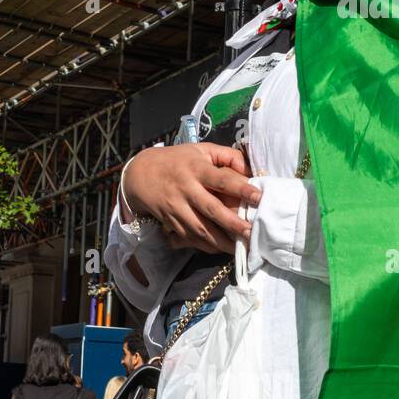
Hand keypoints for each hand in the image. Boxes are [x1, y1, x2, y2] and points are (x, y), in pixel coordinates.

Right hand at [121, 143, 259, 253]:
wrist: (139, 174)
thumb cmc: (177, 160)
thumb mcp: (200, 150)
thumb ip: (227, 156)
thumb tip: (250, 170)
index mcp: (196, 169)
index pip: (220, 179)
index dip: (240, 188)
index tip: (258, 197)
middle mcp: (186, 189)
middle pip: (211, 209)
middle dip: (233, 224)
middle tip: (252, 234)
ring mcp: (176, 207)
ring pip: (199, 228)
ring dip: (220, 241)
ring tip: (240, 248)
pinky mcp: (170, 221)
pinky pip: (189, 237)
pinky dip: (205, 245)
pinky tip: (220, 249)